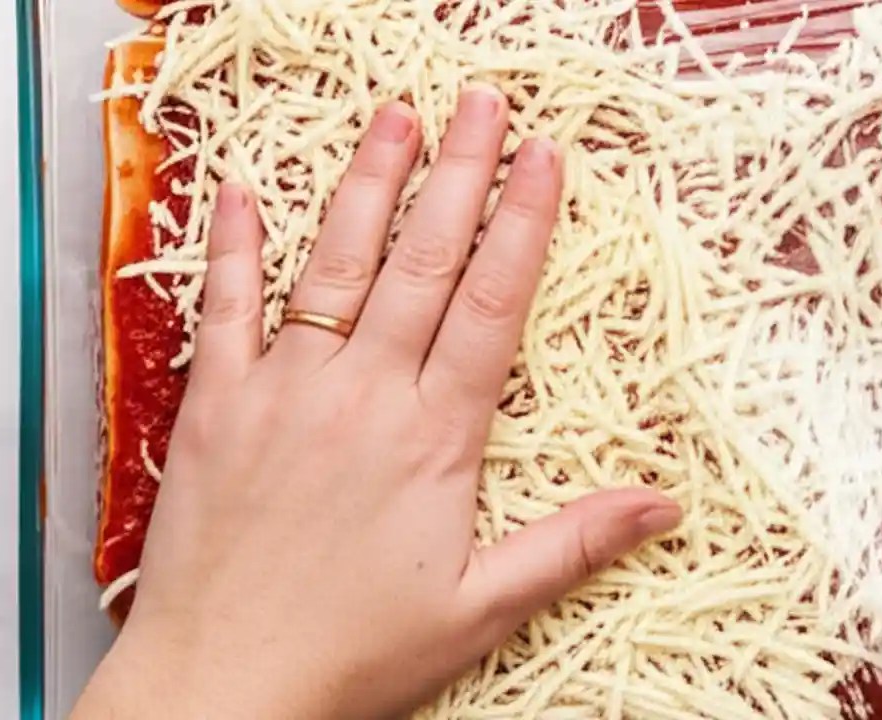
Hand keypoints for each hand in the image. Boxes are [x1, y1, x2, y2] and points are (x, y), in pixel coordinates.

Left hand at [73, 85, 681, 719]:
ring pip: (336, 265)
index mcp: (434, 438)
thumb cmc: (353, 655)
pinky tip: (240, 189)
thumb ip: (572, 544)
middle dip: (460, 175)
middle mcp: (363, 395)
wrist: (224, 687)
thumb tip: (664, 503)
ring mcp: (284, 391)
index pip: (490, 305)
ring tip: (397, 116)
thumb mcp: (482, 608)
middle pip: (422, 261)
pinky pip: (225, 309)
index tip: (545, 158)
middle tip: (483, 104)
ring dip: (369, 183)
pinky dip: (232, 246)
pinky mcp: (216, 407)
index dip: (522, 225)